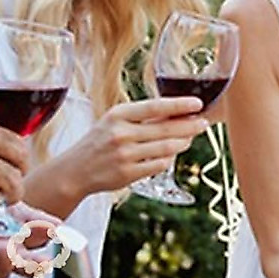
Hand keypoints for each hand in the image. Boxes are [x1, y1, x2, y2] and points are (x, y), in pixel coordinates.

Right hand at [67, 97, 208, 194]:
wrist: (75, 170)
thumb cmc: (100, 141)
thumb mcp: (115, 121)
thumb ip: (142, 117)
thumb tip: (178, 112)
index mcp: (118, 115)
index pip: (155, 107)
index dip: (180, 105)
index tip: (198, 103)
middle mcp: (121, 134)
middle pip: (166, 129)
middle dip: (189, 126)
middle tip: (203, 123)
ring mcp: (125, 155)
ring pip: (167, 148)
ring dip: (183, 142)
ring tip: (189, 138)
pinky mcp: (128, 174)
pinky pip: (160, 164)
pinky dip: (170, 158)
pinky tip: (172, 154)